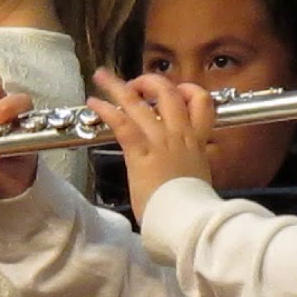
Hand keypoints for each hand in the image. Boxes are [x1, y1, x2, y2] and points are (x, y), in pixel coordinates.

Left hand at [87, 69, 214, 222]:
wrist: (188, 219)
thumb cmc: (192, 207)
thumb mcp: (198, 178)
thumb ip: (190, 165)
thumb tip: (182, 169)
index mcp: (196, 141)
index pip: (203, 103)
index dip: (189, 90)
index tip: (178, 91)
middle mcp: (180, 134)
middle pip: (170, 92)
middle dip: (152, 82)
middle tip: (138, 85)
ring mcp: (160, 140)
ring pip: (140, 101)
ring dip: (118, 86)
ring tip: (103, 77)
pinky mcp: (141, 152)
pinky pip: (122, 123)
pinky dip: (105, 109)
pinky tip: (94, 102)